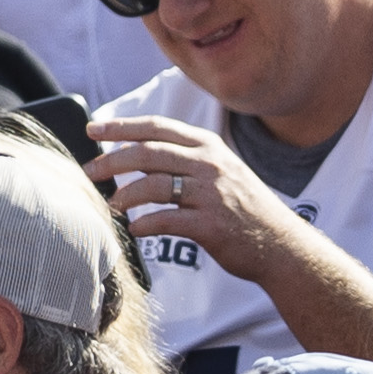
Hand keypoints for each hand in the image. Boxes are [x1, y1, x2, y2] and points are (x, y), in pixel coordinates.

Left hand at [90, 114, 303, 279]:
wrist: (283, 246)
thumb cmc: (243, 208)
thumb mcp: (220, 170)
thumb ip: (184, 158)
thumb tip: (131, 153)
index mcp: (208, 147)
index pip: (156, 127)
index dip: (120, 127)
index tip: (92, 130)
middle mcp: (209, 165)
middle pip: (146, 153)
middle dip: (111, 161)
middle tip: (89, 171)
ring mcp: (211, 195)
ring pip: (152, 185)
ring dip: (124, 196)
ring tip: (112, 206)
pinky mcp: (211, 225)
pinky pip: (165, 220)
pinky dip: (144, 225)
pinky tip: (135, 229)